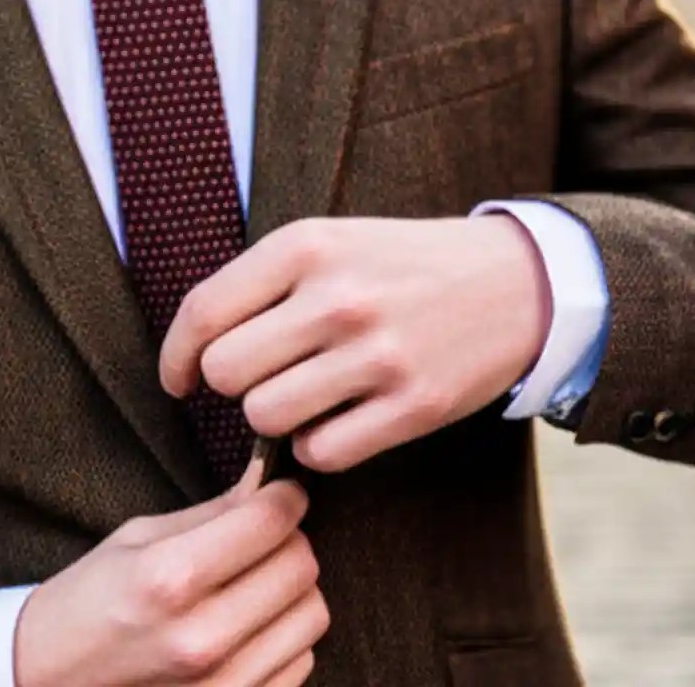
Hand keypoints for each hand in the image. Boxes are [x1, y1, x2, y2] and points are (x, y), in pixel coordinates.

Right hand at [14, 475, 326, 685]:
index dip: (285, 498)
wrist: (48, 680)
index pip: (271, 523)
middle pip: (301, 567)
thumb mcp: (136, 541)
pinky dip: (285, 638)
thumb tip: (270, 487)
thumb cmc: (89, 603)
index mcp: (169, 579)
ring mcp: (223, 685)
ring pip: (312, 615)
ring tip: (254, 587)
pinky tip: (248, 630)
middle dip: (289, 541)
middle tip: (264, 538)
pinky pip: (301, 661)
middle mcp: (201, 637)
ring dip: (292, 592)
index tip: (282, 494)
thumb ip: (212, 514)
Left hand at [160, 216, 549, 471]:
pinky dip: (320, 447)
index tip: (178, 381)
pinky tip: (342, 420)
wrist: (519, 281)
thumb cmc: (403, 265)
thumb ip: (263, 283)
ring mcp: (379, 354)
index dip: (175, 359)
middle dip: (234, 387)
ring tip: (307, 398)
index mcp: (307, 246)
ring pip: (267, 418)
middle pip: (226, 375)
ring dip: (276, 419)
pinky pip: (322, 452)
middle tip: (267, 378)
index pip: (202, 314)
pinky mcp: (414, 404)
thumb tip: (194, 351)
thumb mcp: (332, 241)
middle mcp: (339, 297)